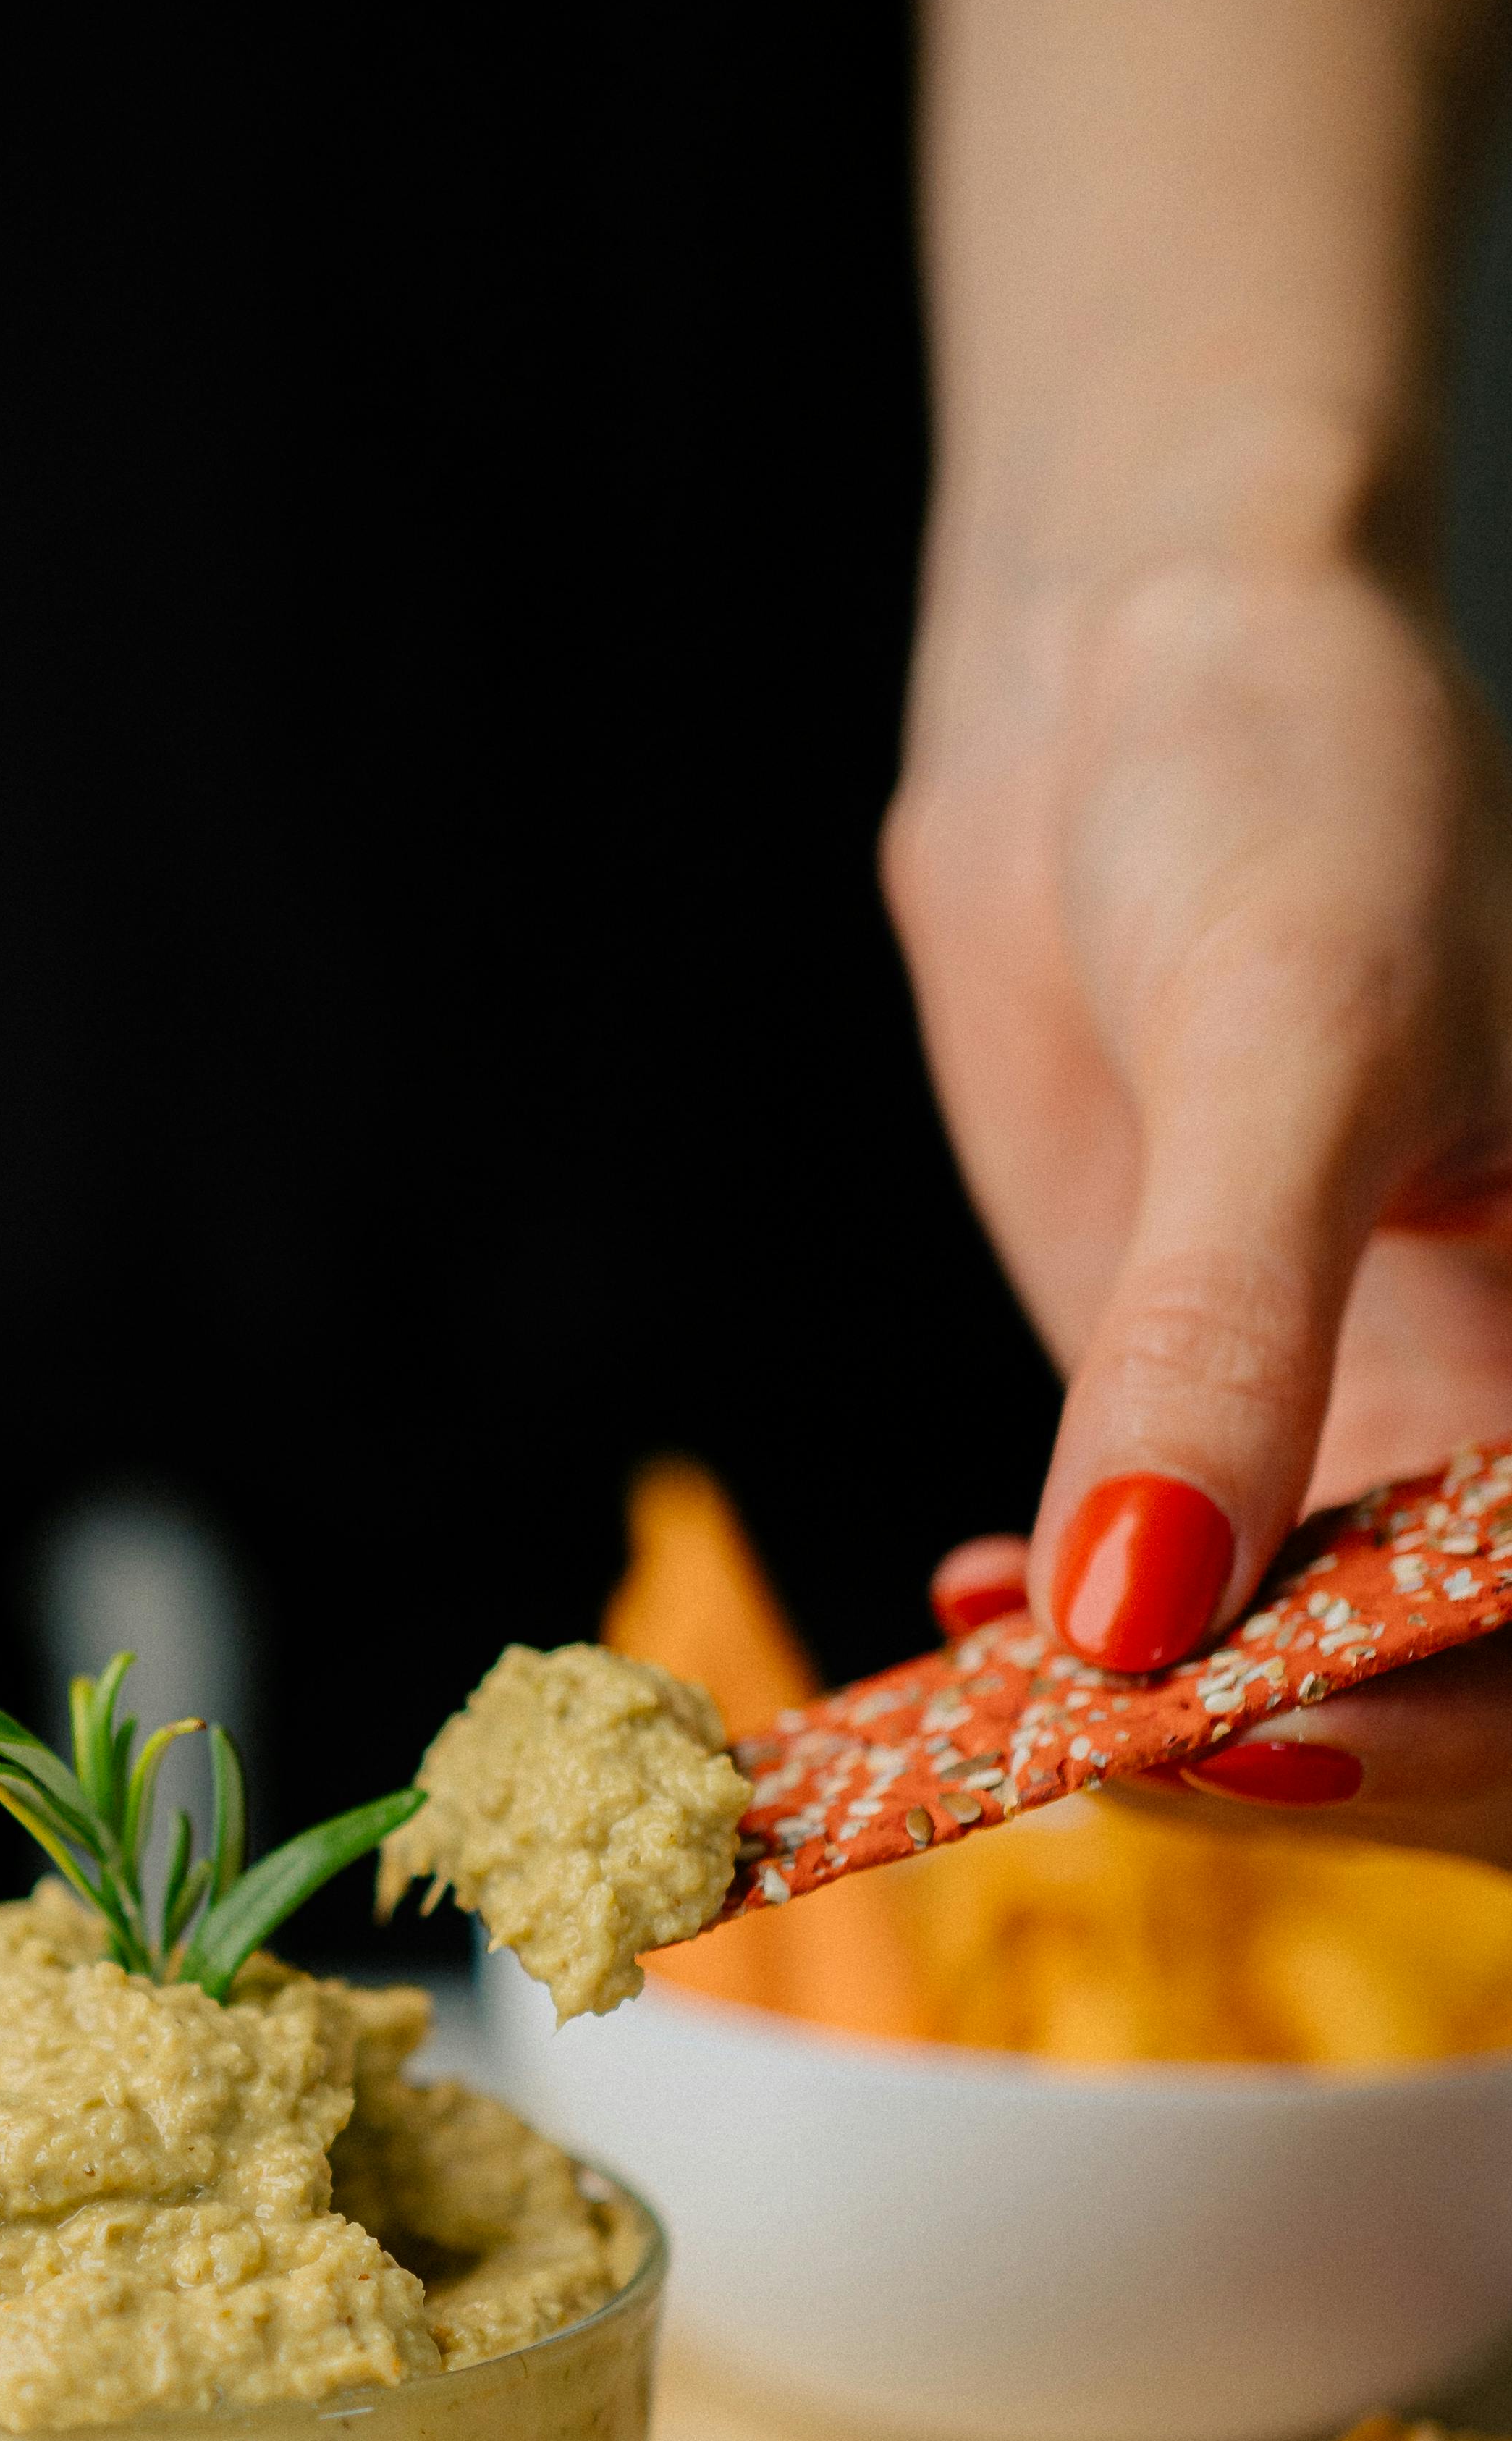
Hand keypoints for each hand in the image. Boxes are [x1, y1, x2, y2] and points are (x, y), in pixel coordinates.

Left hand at [887, 518, 1511, 1866]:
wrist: (1137, 680)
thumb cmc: (1285, 777)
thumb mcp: (1286, 1040)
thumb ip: (1222, 1333)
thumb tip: (1131, 1614)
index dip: (1432, 1726)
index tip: (1241, 1734)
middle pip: (1460, 1708)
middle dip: (1286, 1760)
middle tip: (1071, 1741)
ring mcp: (1384, 1434)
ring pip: (1315, 1686)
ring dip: (1157, 1729)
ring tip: (991, 1707)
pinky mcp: (1234, 1421)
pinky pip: (1188, 1605)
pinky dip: (1085, 1650)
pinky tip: (979, 1617)